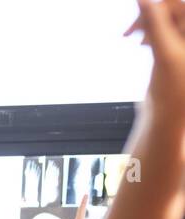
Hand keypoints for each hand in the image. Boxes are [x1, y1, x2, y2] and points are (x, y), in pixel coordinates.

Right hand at [127, 0, 184, 122]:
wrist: (168, 116)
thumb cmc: (172, 90)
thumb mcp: (164, 53)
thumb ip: (156, 24)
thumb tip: (143, 0)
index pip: (179, 5)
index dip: (159, 7)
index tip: (138, 16)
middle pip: (171, 10)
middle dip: (150, 16)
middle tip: (130, 32)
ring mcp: (181, 42)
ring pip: (163, 20)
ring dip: (147, 24)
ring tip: (134, 38)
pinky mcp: (172, 50)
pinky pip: (161, 30)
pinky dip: (148, 32)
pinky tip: (141, 43)